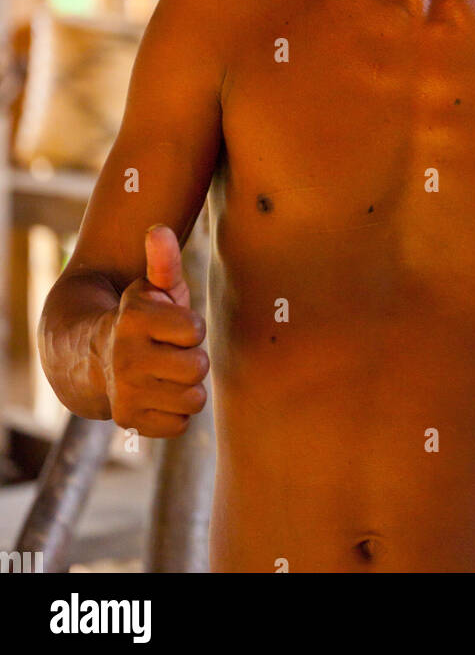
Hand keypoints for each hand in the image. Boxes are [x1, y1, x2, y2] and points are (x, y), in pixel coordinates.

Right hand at [104, 225, 208, 437]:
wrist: (96, 357)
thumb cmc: (142, 317)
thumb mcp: (154, 287)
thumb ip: (163, 260)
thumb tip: (159, 230)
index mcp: (132, 318)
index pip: (196, 330)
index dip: (191, 327)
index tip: (172, 324)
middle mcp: (124, 357)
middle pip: (198, 368)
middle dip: (192, 358)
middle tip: (173, 351)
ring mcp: (124, 393)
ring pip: (192, 399)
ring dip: (187, 386)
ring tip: (167, 372)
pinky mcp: (129, 422)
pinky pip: (179, 424)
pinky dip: (175, 412)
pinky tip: (158, 394)